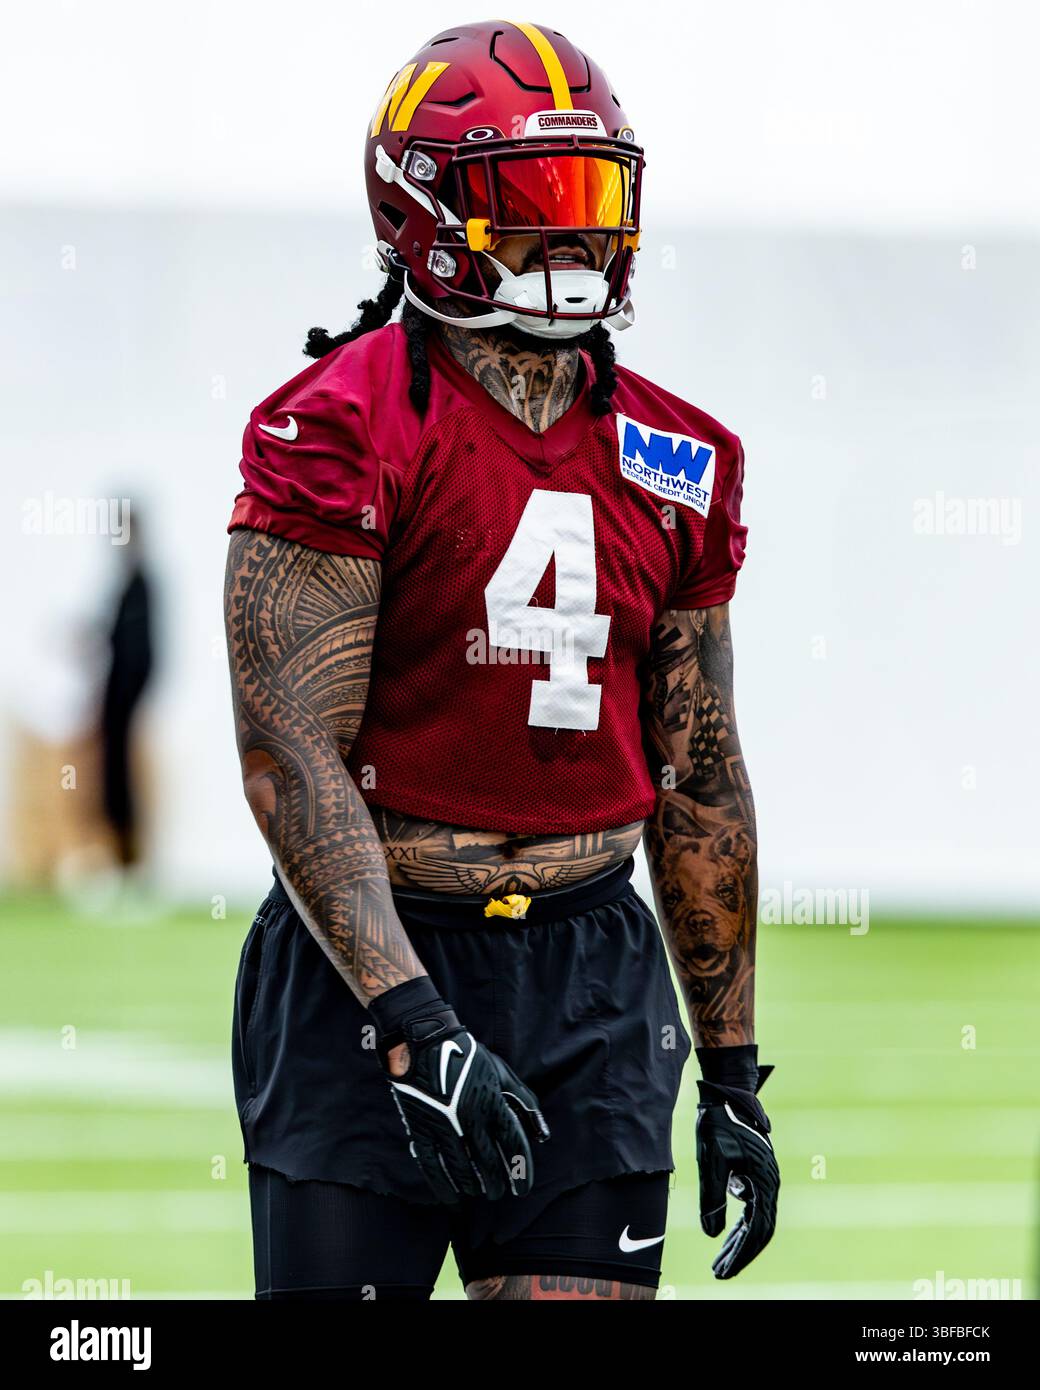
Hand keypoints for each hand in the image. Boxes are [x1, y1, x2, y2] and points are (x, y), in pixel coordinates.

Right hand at [370, 978, 548, 1202]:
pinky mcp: (421, 1129)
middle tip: (499, 1192)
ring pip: (462, 1168)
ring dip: (473, 1185)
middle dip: (497, 1183)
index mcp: (493, 1103)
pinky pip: (432, 1165)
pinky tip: (450, 1197)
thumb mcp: (501, 1072)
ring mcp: (445, 1126)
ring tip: (478, 1192)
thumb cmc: (468, 1055)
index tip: (523, 1189)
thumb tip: (543, 1135)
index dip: (521, 1171)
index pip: (514, 1146)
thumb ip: (525, 1103)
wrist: (424, 1041)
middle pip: (489, 1163)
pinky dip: (442, 1184)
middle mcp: (471, 1118)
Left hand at [696, 1065, 778, 1277]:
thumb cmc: (717, 1123)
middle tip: (720, 1272)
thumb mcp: (710, 1159)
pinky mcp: (757, 1174)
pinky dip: (740, 1225)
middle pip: (759, 1230)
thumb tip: (711, 1234)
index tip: (724, 1271)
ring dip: (739, 1242)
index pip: (756, 1230)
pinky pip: (752, 1208)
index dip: (741, 1254)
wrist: (727, 1095)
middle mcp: (769, 1184)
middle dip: (740, 1254)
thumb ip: (712, 1196)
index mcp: (763, 1182)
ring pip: (756, 1221)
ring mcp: (765, 1179)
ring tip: (720, 1261)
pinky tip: (726, 1235)